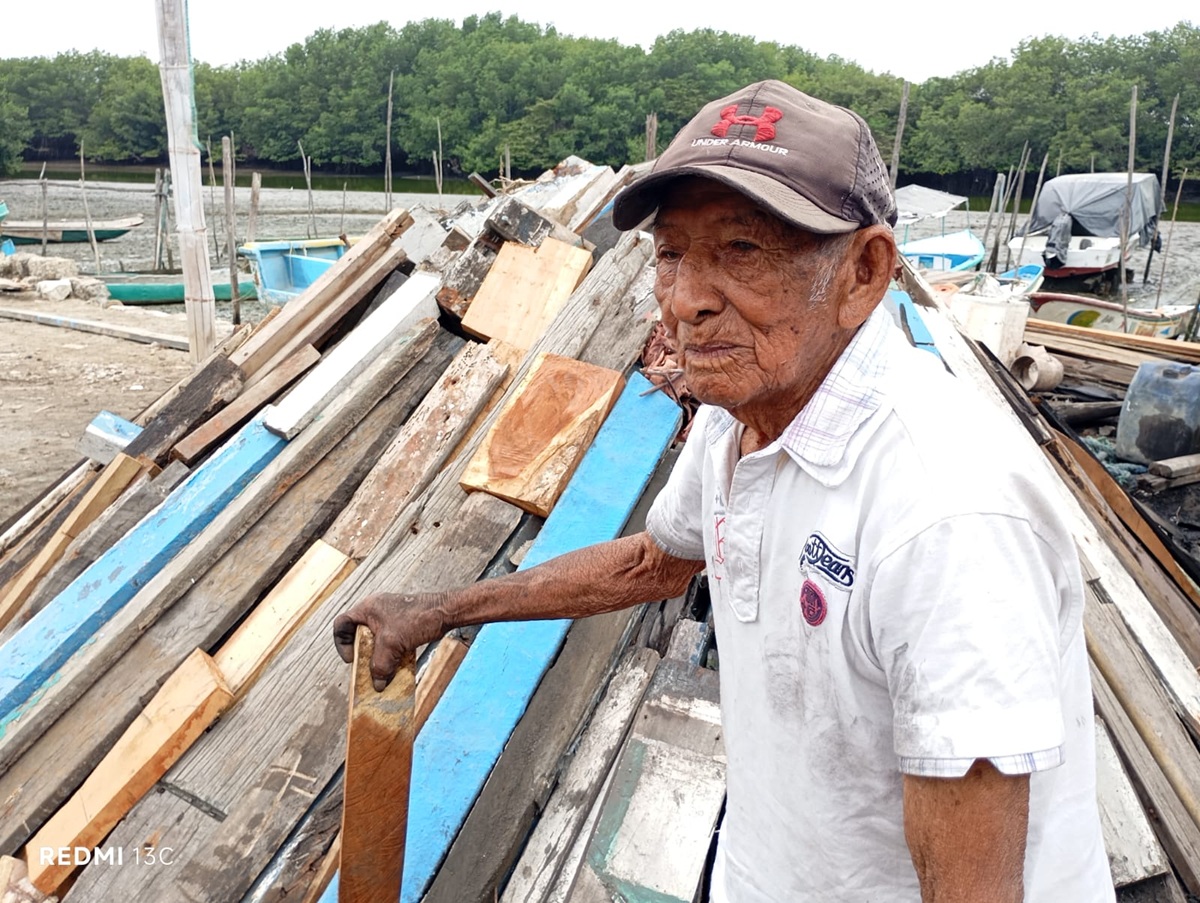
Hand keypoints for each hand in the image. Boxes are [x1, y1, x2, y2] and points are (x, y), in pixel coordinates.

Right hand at [332, 592, 447, 689]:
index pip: (342, 624)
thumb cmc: (417, 619)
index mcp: (367, 609)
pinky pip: (390, 644)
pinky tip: (397, 668)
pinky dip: (391, 656)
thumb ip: (380, 665)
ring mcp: (390, 619)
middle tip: (367, 670)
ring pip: (376, 642)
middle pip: (358, 636)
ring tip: (382, 673)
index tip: (353, 659)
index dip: (342, 644)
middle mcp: (375, 612)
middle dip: (362, 655)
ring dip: (378, 658)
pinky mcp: (402, 626)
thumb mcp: (392, 644)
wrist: (445, 612)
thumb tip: (377, 685)